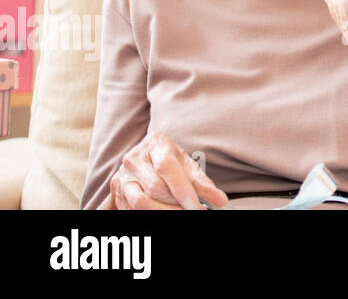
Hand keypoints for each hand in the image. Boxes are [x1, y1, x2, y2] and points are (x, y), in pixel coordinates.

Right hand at [107, 131, 226, 209]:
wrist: (147, 159)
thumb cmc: (171, 161)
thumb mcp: (188, 166)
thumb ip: (203, 183)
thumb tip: (220, 201)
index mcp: (155, 143)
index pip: (166, 166)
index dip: (182, 189)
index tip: (196, 205)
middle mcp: (134, 158)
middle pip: (155, 187)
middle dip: (176, 204)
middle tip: (193, 210)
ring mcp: (122, 175)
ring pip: (141, 201)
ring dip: (164, 211)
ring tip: (180, 212)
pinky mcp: (116, 191)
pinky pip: (132, 209)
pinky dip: (151, 213)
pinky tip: (165, 212)